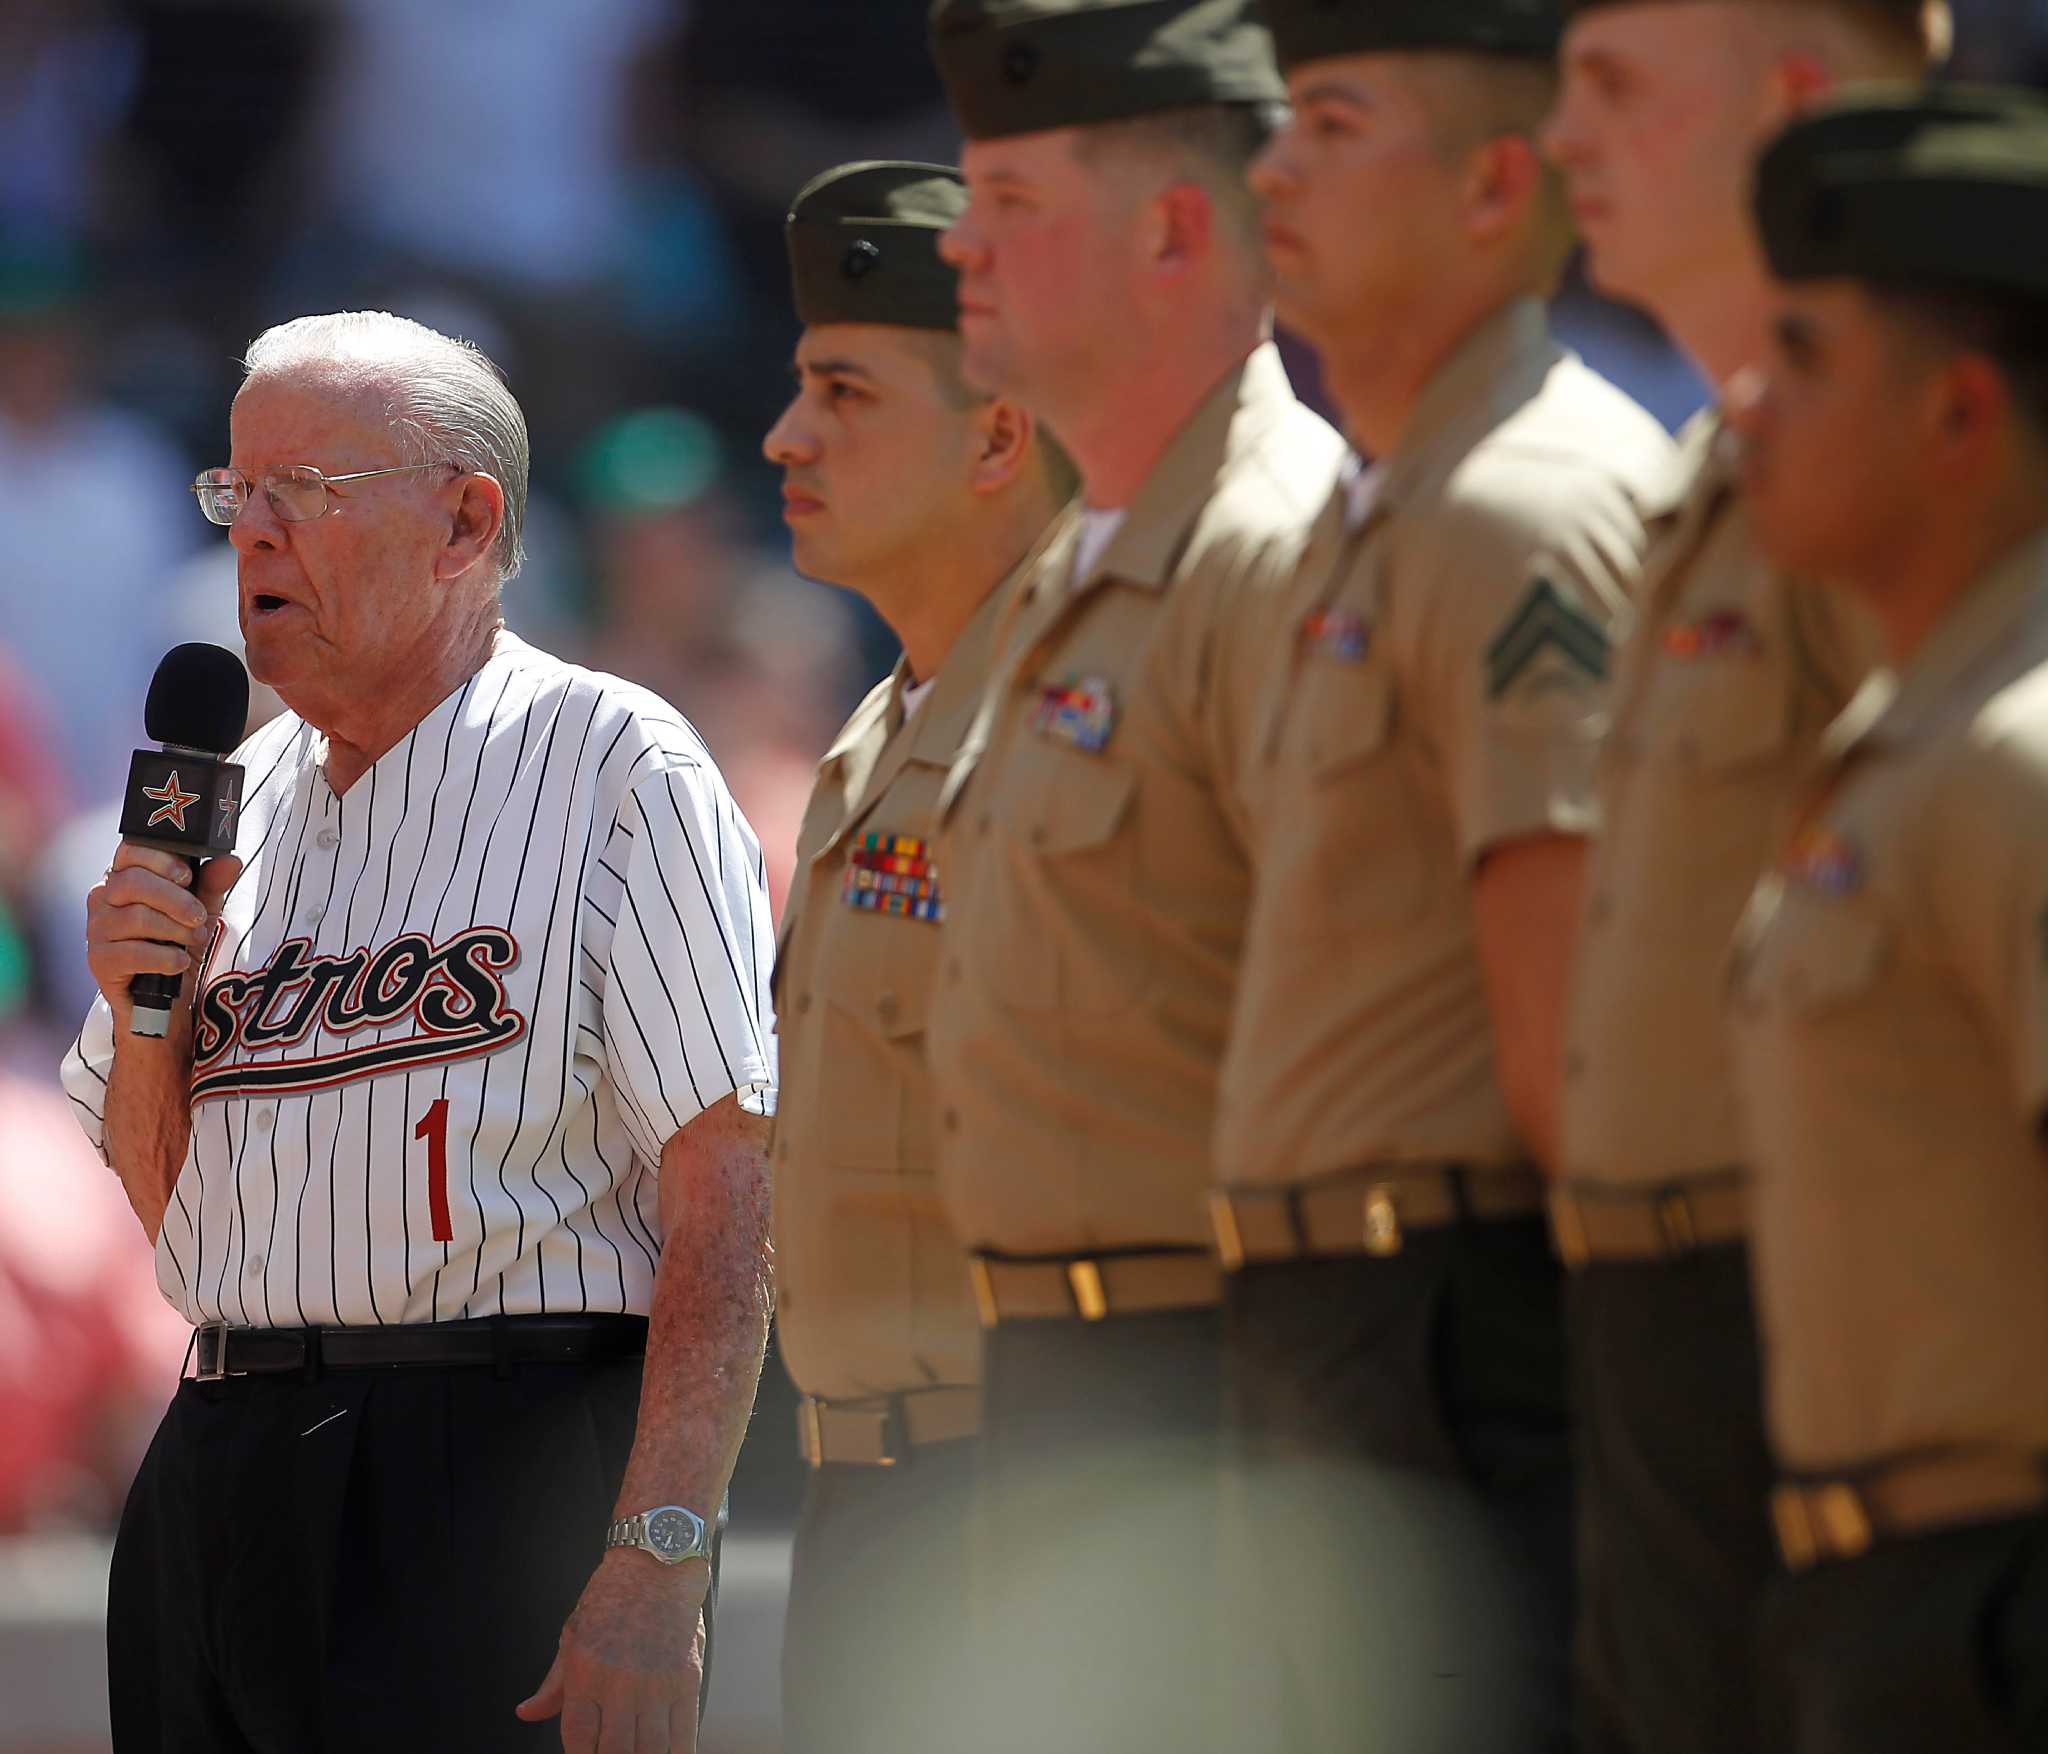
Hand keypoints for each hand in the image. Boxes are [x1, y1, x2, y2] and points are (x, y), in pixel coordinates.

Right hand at [85, 844, 240, 1031]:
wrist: (164, 997)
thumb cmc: (176, 944)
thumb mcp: (201, 911)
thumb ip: (212, 885)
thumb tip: (230, 861)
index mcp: (125, 878)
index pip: (129, 852)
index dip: (159, 860)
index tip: (187, 876)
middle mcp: (104, 899)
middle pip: (133, 883)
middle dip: (176, 900)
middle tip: (198, 918)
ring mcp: (97, 929)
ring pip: (137, 918)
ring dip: (175, 931)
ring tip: (192, 941)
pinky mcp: (99, 960)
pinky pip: (132, 952)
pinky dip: (164, 957)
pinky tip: (178, 963)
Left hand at [516, 1552, 708, 1753]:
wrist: (658, 1563)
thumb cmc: (612, 1596)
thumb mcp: (573, 1635)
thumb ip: (553, 1683)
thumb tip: (527, 1712)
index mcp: (586, 1672)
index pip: (578, 1739)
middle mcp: (620, 1682)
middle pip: (614, 1752)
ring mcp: (656, 1683)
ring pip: (650, 1749)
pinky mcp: (687, 1679)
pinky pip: (684, 1732)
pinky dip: (679, 1753)